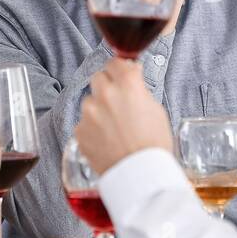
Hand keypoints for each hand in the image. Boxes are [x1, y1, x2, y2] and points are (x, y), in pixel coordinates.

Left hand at [75, 59, 172, 174]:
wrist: (141, 175)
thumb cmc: (153, 144)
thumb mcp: (156, 109)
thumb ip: (139, 90)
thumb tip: (131, 76)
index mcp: (128, 85)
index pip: (115, 62)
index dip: (119, 69)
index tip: (120, 74)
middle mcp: (105, 94)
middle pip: (98, 77)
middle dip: (107, 86)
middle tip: (117, 101)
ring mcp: (89, 113)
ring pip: (89, 101)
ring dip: (98, 109)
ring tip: (113, 127)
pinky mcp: (80, 130)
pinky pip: (84, 123)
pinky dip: (92, 128)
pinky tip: (106, 140)